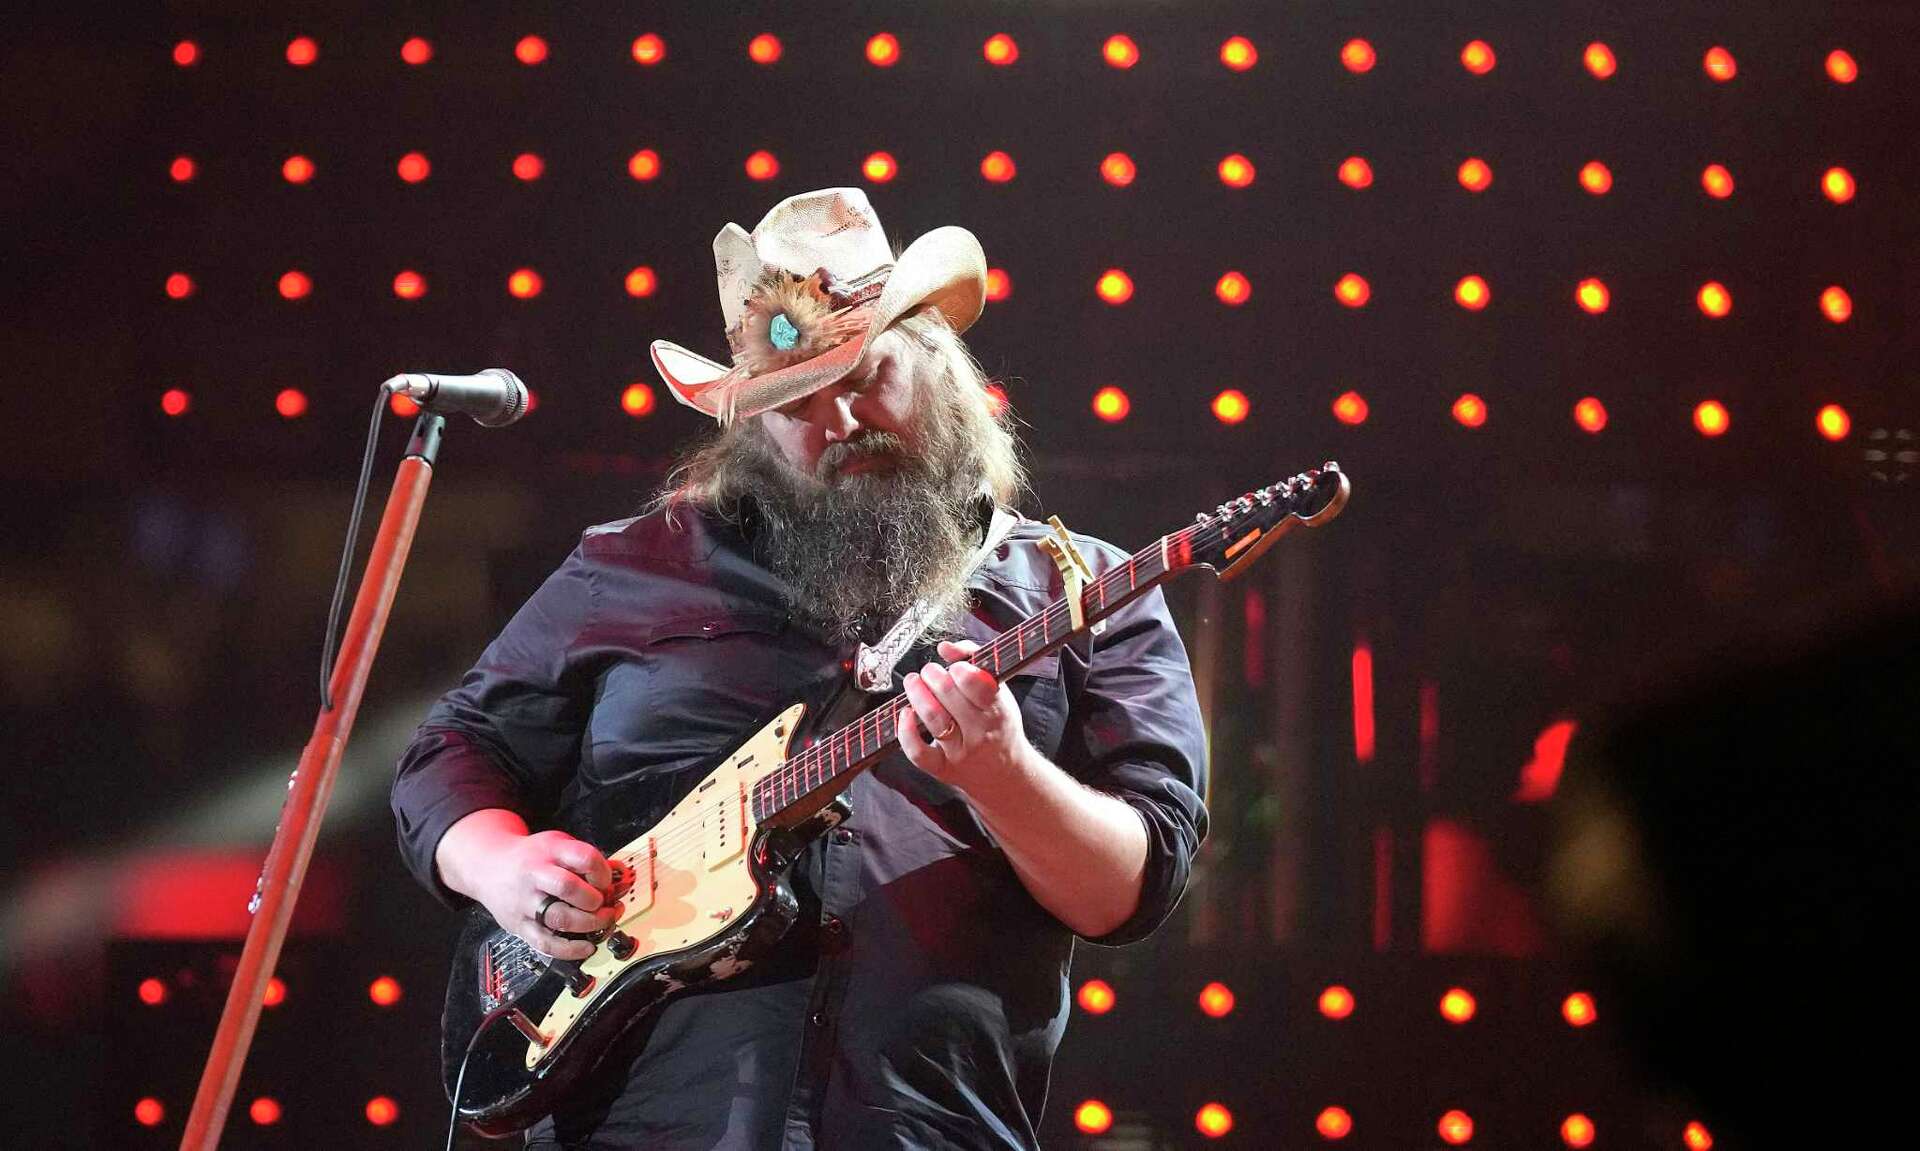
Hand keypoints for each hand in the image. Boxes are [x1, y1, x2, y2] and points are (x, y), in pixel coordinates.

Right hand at [462, 829, 618, 960]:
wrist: (487, 865)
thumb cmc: (530, 857)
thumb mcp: (558, 846)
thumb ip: (588, 861)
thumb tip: (622, 876)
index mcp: (549, 850)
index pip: (584, 858)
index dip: (603, 873)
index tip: (609, 882)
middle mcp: (535, 875)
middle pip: (569, 888)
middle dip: (595, 900)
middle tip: (606, 905)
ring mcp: (525, 902)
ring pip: (559, 918)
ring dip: (589, 924)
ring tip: (602, 922)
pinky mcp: (518, 925)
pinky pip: (545, 943)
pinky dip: (570, 949)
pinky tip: (587, 947)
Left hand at [897, 639, 1035, 796]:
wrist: (1005, 774)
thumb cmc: (999, 727)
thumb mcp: (999, 693)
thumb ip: (975, 662)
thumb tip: (946, 647)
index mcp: (997, 710)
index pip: (977, 685)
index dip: (960, 670)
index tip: (955, 666)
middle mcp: (979, 732)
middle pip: (949, 696)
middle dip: (932, 675)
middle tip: (929, 671)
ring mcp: (960, 752)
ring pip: (934, 720)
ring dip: (917, 694)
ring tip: (914, 683)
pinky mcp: (942, 769)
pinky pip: (918, 753)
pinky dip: (906, 732)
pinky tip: (905, 714)